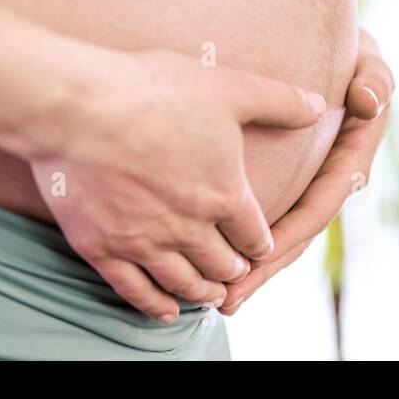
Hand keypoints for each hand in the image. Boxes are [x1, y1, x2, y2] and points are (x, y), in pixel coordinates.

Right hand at [27, 47, 325, 322]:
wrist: (77, 107)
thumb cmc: (153, 90)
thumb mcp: (228, 87)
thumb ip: (279, 101)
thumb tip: (321, 106)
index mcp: (224, 194)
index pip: (254, 236)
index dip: (260, 242)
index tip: (259, 245)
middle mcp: (189, 227)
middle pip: (222, 265)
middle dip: (232, 268)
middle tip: (233, 269)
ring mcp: (143, 243)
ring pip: (183, 283)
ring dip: (202, 291)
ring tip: (209, 293)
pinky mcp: (102, 248)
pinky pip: (134, 291)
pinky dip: (155, 306)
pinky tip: (165, 311)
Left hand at [219, 28, 393, 314]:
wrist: (336, 48)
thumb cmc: (353, 54)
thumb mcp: (369, 61)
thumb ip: (375, 79)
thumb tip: (368, 101)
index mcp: (351, 158)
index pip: (319, 205)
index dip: (289, 235)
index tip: (256, 259)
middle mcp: (333, 179)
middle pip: (298, 234)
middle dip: (265, 269)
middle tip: (230, 298)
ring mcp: (313, 182)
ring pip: (284, 234)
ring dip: (255, 269)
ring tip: (221, 301)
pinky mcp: (295, 180)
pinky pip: (272, 218)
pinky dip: (249, 244)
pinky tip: (221, 266)